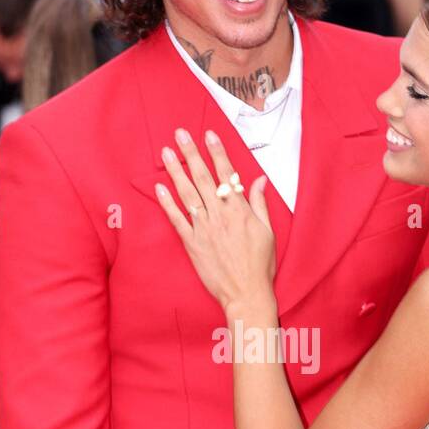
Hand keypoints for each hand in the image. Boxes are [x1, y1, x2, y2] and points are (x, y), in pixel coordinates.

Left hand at [155, 128, 275, 310]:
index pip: (226, 174)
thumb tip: (258, 180)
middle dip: (191, 153)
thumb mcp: (268, 232)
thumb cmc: (260, 266)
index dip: (217, 153)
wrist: (246, 294)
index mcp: (240, 211)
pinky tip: (160, 187)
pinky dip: (167, 203)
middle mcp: (220, 216)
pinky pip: (177, 220)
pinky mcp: (192, 244)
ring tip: (167, 153)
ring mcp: (204, 230)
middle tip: (180, 134)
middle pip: (203, 178)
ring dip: (176, 171)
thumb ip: (260, 204)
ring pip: (187, 194)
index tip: (208, 135)